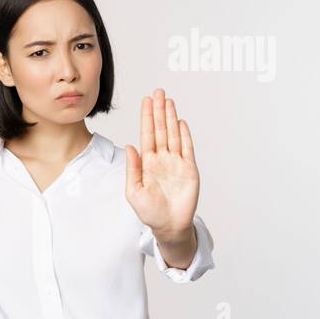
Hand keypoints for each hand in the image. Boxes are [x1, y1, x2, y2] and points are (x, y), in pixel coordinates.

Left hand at [124, 88, 199, 236]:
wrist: (168, 226)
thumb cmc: (149, 211)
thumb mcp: (133, 190)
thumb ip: (133, 168)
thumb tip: (130, 146)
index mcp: (147, 162)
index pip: (146, 134)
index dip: (147, 117)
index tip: (146, 101)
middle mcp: (162, 159)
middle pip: (160, 129)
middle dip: (159, 111)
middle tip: (158, 92)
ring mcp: (176, 163)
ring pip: (173, 135)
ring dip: (171, 118)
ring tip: (168, 101)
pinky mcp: (189, 170)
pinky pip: (187, 149)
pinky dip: (184, 135)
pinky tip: (180, 122)